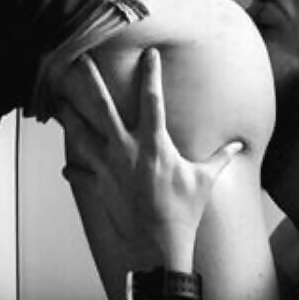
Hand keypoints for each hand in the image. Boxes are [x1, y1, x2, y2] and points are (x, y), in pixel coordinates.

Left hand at [57, 47, 244, 267]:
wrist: (156, 247)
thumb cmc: (182, 213)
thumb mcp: (204, 181)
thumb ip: (220, 159)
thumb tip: (238, 145)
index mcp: (154, 143)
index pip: (152, 98)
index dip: (151, 73)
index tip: (149, 53)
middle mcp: (126, 149)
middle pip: (102, 106)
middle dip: (90, 81)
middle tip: (79, 60)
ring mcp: (108, 167)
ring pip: (81, 134)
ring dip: (70, 117)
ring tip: (59, 102)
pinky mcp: (99, 186)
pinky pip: (80, 174)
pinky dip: (74, 169)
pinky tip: (66, 167)